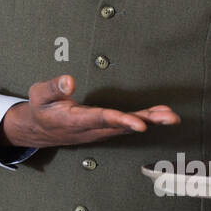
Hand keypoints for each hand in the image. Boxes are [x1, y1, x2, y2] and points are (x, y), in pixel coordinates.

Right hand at [0, 75, 178, 149]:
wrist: (39, 130)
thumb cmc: (42, 110)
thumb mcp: (39, 95)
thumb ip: (54, 87)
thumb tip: (69, 80)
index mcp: (74, 121)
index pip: (100, 119)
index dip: (120, 121)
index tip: (139, 124)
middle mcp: (91, 128)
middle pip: (122, 126)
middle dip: (146, 121)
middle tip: (168, 118)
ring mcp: (99, 130)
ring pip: (127, 127)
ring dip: (150, 121)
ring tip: (171, 116)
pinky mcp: (104, 128)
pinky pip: (127, 125)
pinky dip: (145, 119)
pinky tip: (160, 114)